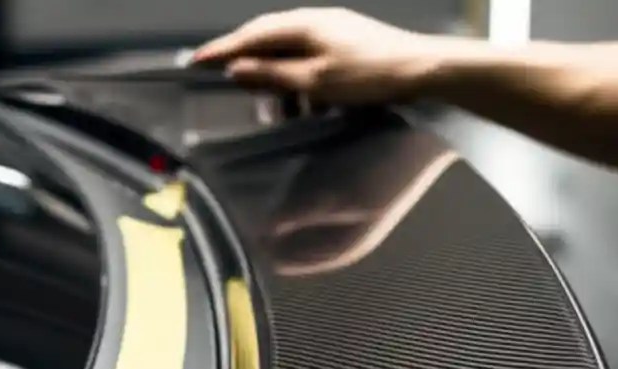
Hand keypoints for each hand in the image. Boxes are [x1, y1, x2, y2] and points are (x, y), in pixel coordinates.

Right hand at [192, 8, 449, 103]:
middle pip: (267, 37)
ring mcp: (332, 28)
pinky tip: (303, 97)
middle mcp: (315, 19)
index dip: (221, 50)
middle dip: (244, 58)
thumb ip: (273, 75)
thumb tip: (237, 69)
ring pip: (289, 48)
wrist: (422, 69)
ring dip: (275, 72)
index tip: (195, 61)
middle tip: (220, 73)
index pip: (250, 36)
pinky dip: (298, 75)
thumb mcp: (314, 81)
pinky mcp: (347, 41)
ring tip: (270, 98)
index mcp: (302, 24)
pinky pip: (309, 55)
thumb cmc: (370, 75)